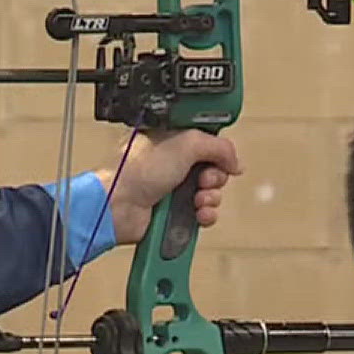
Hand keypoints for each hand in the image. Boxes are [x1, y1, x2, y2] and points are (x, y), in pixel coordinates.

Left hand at [97, 129, 242, 243]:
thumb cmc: (135, 171)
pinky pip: (201, 214)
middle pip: (212, 168)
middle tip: (203, 179)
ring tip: (197, 199)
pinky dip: (205, 215)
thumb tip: (234, 161)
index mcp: (169, 139)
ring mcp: (171, 188)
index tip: (217, 157)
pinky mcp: (172, 212)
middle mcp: (170, 162)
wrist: (118, 206)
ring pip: (209, 193)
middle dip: (215, 176)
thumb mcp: (186, 143)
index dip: (216, 151)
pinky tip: (198, 213)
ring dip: (210, 197)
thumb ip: (218, 146)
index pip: (206, 141)